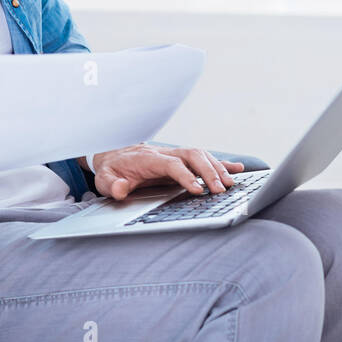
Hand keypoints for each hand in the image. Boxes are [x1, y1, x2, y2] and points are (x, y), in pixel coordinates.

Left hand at [91, 144, 244, 200]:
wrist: (112, 156)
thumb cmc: (112, 170)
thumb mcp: (105, 180)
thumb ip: (112, 185)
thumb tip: (121, 187)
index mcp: (148, 158)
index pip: (172, 164)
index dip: (186, 175)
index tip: (197, 189)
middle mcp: (165, 152)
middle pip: (192, 155)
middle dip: (208, 171)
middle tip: (220, 189)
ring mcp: (174, 154)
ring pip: (201, 155)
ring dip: (217, 168)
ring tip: (230, 184)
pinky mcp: (180, 159)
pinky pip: (203, 158)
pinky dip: (221, 163)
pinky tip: (236, 170)